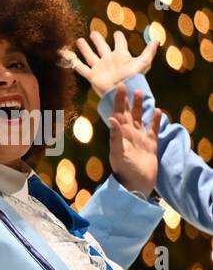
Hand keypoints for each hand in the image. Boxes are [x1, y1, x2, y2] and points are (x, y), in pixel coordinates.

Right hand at [62, 30, 158, 97]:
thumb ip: (149, 51)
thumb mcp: (143, 62)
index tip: (117, 33)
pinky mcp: (92, 75)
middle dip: (98, 40)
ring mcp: (99, 67)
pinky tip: (71, 60)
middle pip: (101, 47)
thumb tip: (158, 40)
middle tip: (93, 33)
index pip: (119, 43)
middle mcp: (108, 60)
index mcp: (120, 55)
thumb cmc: (133, 77)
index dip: (119, 37)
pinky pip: (82, 69)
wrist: (122, 90)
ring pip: (90, 55)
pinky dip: (76, 65)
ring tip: (79, 40)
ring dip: (85, 48)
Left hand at [106, 82, 160, 196]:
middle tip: (127, 84)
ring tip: (140, 93)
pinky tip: (158, 111)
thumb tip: (112, 119)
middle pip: (128, 113)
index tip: (118, 86)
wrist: (136, 185)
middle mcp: (129, 135)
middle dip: (127, 100)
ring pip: (140, 118)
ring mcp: (140, 139)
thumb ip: (115, 136)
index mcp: (120, 135)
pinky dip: (155, 120)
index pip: (118, 113)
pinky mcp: (151, 145)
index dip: (119, 100)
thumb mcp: (118, 152)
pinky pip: (153, 129)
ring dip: (140, 106)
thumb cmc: (124, 170)